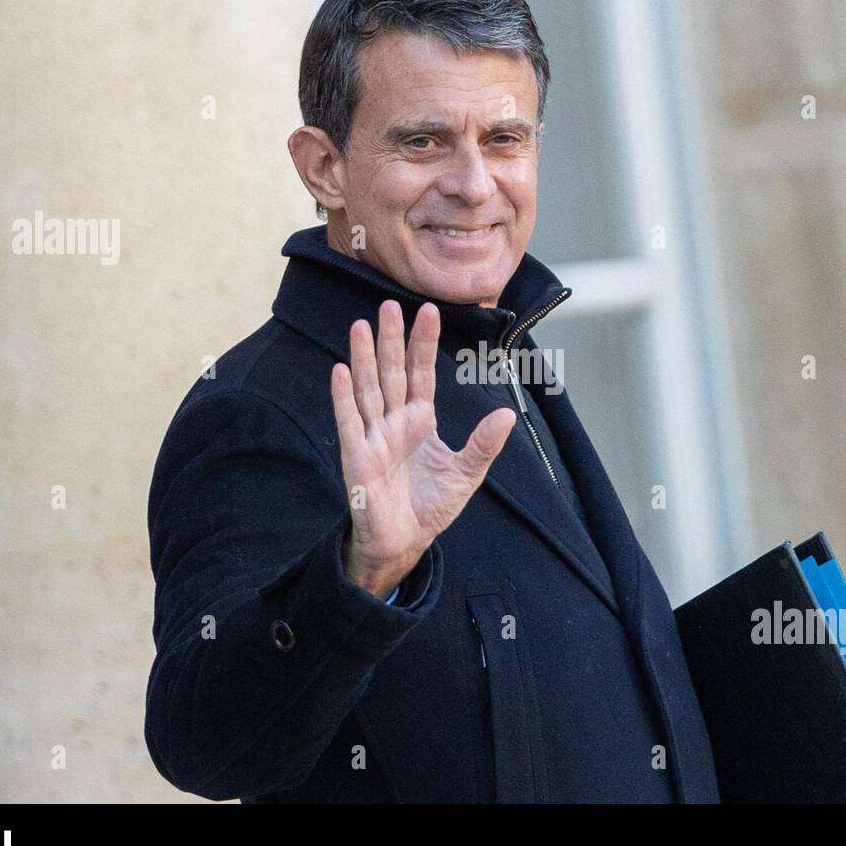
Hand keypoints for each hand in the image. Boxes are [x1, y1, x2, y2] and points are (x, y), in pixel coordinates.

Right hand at [331, 300, 515, 598]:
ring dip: (364, 358)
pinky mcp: (357, 457)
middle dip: (391, 340)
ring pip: (369, 389)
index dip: (423, 344)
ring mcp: (373, 437)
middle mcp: (394, 422)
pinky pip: (349, 422)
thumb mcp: (466, 473)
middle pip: (391, 373)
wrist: (405, 542)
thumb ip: (483, 444)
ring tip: (361, 325)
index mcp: (419, 420)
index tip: (429, 310)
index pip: (421, 373)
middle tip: (390, 304)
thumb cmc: (431, 507)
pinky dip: (344, 397)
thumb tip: (506, 414)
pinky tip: (340, 370)